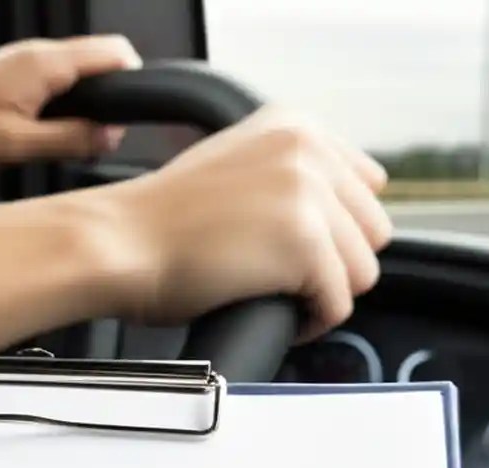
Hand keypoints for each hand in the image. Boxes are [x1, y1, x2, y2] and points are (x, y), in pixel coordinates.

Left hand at [0, 36, 142, 172]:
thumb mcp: (17, 147)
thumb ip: (72, 140)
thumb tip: (113, 135)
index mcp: (43, 64)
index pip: (114, 53)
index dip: (134, 83)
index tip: (131, 120)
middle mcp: (34, 53)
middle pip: (99, 61)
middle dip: (110, 99)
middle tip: (97, 142)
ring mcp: (20, 61)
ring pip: (75, 74)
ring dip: (84, 106)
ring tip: (67, 144)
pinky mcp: (8, 75)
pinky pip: (52, 83)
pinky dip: (61, 106)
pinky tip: (43, 136)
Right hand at [98, 106, 392, 339]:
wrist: (117, 242)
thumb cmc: (157, 220)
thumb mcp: (232, 164)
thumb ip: (287, 173)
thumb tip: (336, 213)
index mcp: (295, 126)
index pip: (366, 186)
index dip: (335, 228)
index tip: (299, 247)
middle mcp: (309, 151)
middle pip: (372, 230)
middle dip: (334, 262)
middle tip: (283, 276)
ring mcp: (310, 196)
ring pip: (362, 271)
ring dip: (323, 293)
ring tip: (278, 295)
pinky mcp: (305, 245)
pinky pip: (338, 304)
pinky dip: (311, 321)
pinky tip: (276, 312)